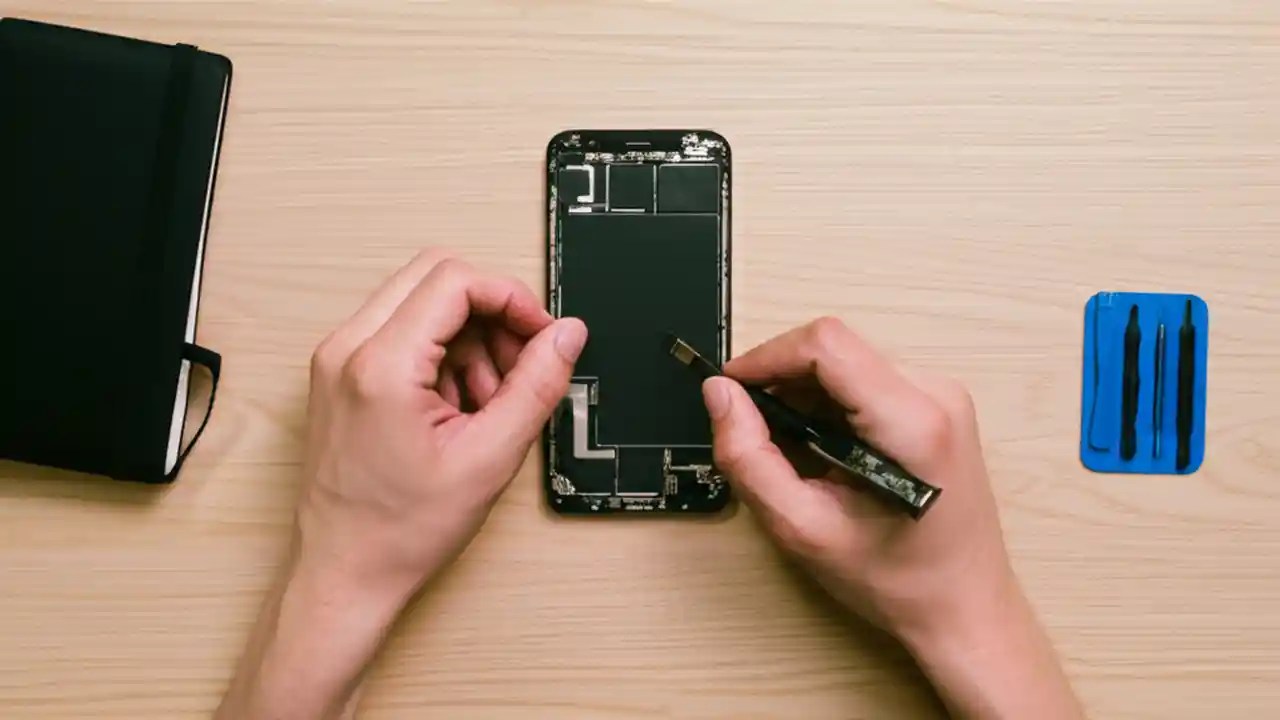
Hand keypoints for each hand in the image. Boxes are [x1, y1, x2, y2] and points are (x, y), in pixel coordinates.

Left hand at [219, 251, 585, 719]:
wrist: (345, 573)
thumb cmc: (399, 531)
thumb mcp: (490, 458)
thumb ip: (536, 386)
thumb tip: (566, 335)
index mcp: (380, 365)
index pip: (456, 281)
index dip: (511, 298)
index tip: (541, 335)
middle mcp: (348, 349)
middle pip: (436, 277)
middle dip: (491, 312)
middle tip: (519, 363)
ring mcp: (338, 360)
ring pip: (421, 301)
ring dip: (468, 336)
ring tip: (486, 401)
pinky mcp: (340, 373)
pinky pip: (402, 331)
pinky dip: (442, 354)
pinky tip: (458, 407)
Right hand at [703, 317, 1081, 718]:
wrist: (964, 606)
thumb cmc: (896, 580)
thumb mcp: (804, 529)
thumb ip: (750, 458)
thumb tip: (719, 394)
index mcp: (912, 424)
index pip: (826, 345)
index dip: (766, 357)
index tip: (730, 389)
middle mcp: (935, 394)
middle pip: (834, 348)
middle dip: (781, 379)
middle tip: (752, 429)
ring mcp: (942, 395)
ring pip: (846, 360)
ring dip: (803, 392)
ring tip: (788, 448)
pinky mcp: (937, 404)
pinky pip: (866, 377)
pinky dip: (828, 402)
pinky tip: (820, 448)